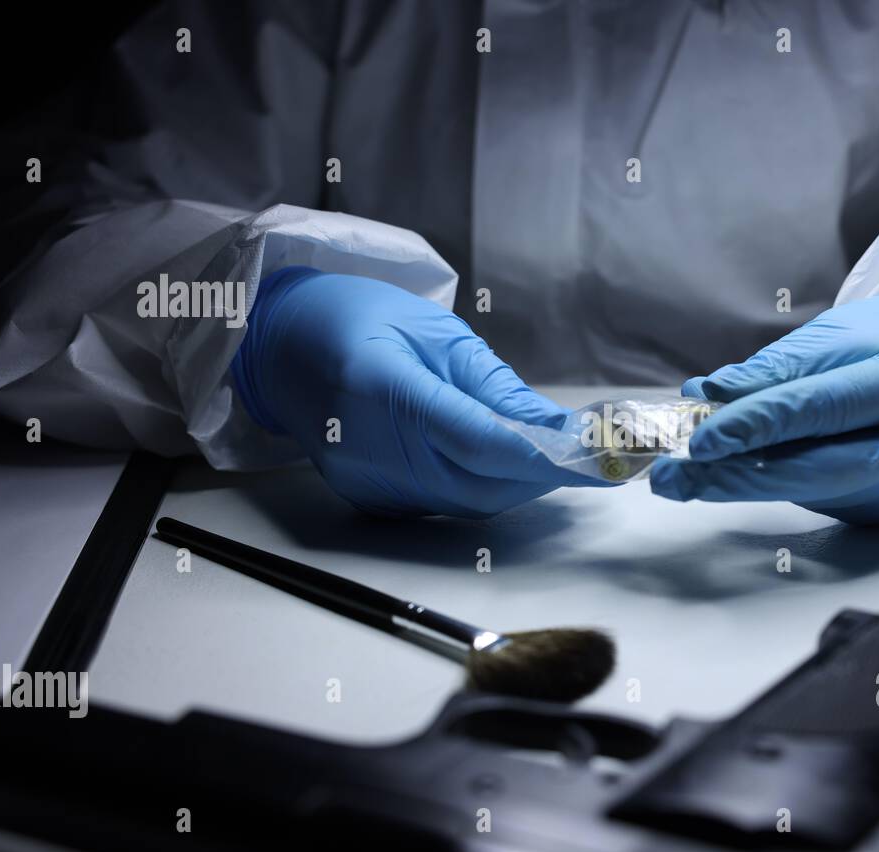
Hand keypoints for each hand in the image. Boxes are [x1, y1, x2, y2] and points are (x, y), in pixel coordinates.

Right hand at [231, 267, 598, 516]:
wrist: (283, 345)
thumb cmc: (359, 320)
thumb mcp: (436, 332)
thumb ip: (496, 388)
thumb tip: (557, 428)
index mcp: (381, 388)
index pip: (477, 441)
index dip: (542, 455)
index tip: (595, 458)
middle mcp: (368, 447)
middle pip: (479, 483)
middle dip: (542, 473)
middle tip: (588, 456)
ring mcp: (366, 481)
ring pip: (467, 501)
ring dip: (516, 482)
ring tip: (547, 452)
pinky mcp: (369, 499)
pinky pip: (443, 503)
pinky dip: (480, 484)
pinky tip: (496, 460)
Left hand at [650, 292, 878, 522]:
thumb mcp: (842, 333)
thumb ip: (776, 368)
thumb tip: (707, 392)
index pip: (823, 408)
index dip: (758, 424)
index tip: (700, 437)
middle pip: (815, 470)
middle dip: (735, 478)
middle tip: (673, 478)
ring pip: (811, 490)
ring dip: (742, 484)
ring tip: (684, 477)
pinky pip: (821, 495)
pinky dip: (774, 483)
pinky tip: (733, 475)